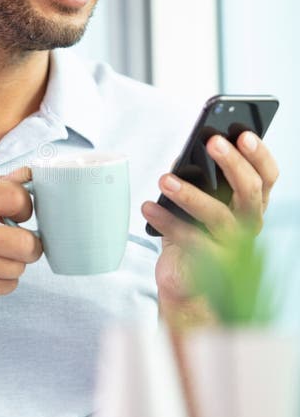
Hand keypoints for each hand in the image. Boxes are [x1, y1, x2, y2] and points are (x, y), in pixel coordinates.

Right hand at [0, 167, 41, 319]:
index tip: (18, 213)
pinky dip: (0, 280)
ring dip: (11, 262)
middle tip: (18, 241)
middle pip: (26, 242)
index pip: (14, 196)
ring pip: (18, 267)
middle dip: (29, 243)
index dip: (25, 206)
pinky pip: (7, 286)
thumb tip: (27, 175)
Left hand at [141, 131, 278, 320]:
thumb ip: (196, 178)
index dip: (259, 155)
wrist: (187, 282)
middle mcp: (248, 223)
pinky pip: (189, 239)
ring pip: (218, 215)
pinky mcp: (212, 264)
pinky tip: (149, 207)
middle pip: (250, 190)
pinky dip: (166, 220)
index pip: (267, 176)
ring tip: (164, 179)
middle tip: (211, 142)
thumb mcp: (198, 202)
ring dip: (190, 194)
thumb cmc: (195, 234)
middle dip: (232, 163)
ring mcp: (233, 244)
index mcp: (251, 203)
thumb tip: (183, 157)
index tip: (243, 134)